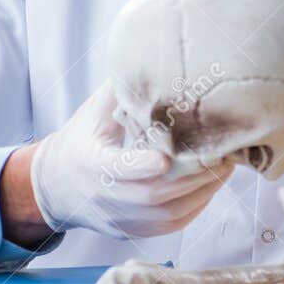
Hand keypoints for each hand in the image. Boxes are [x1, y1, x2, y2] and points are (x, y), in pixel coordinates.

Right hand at [27, 83, 234, 239]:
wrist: (56, 187)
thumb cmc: (81, 141)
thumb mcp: (94, 112)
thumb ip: (123, 89)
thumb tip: (153, 51)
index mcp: (89, 163)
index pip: (117, 168)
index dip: (141, 165)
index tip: (167, 156)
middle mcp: (104, 197)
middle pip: (154, 195)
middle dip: (194, 175)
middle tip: (225, 152)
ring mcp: (120, 219)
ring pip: (169, 214)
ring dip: (204, 190)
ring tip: (227, 164)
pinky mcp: (135, 232)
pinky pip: (173, 225)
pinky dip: (198, 205)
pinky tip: (213, 183)